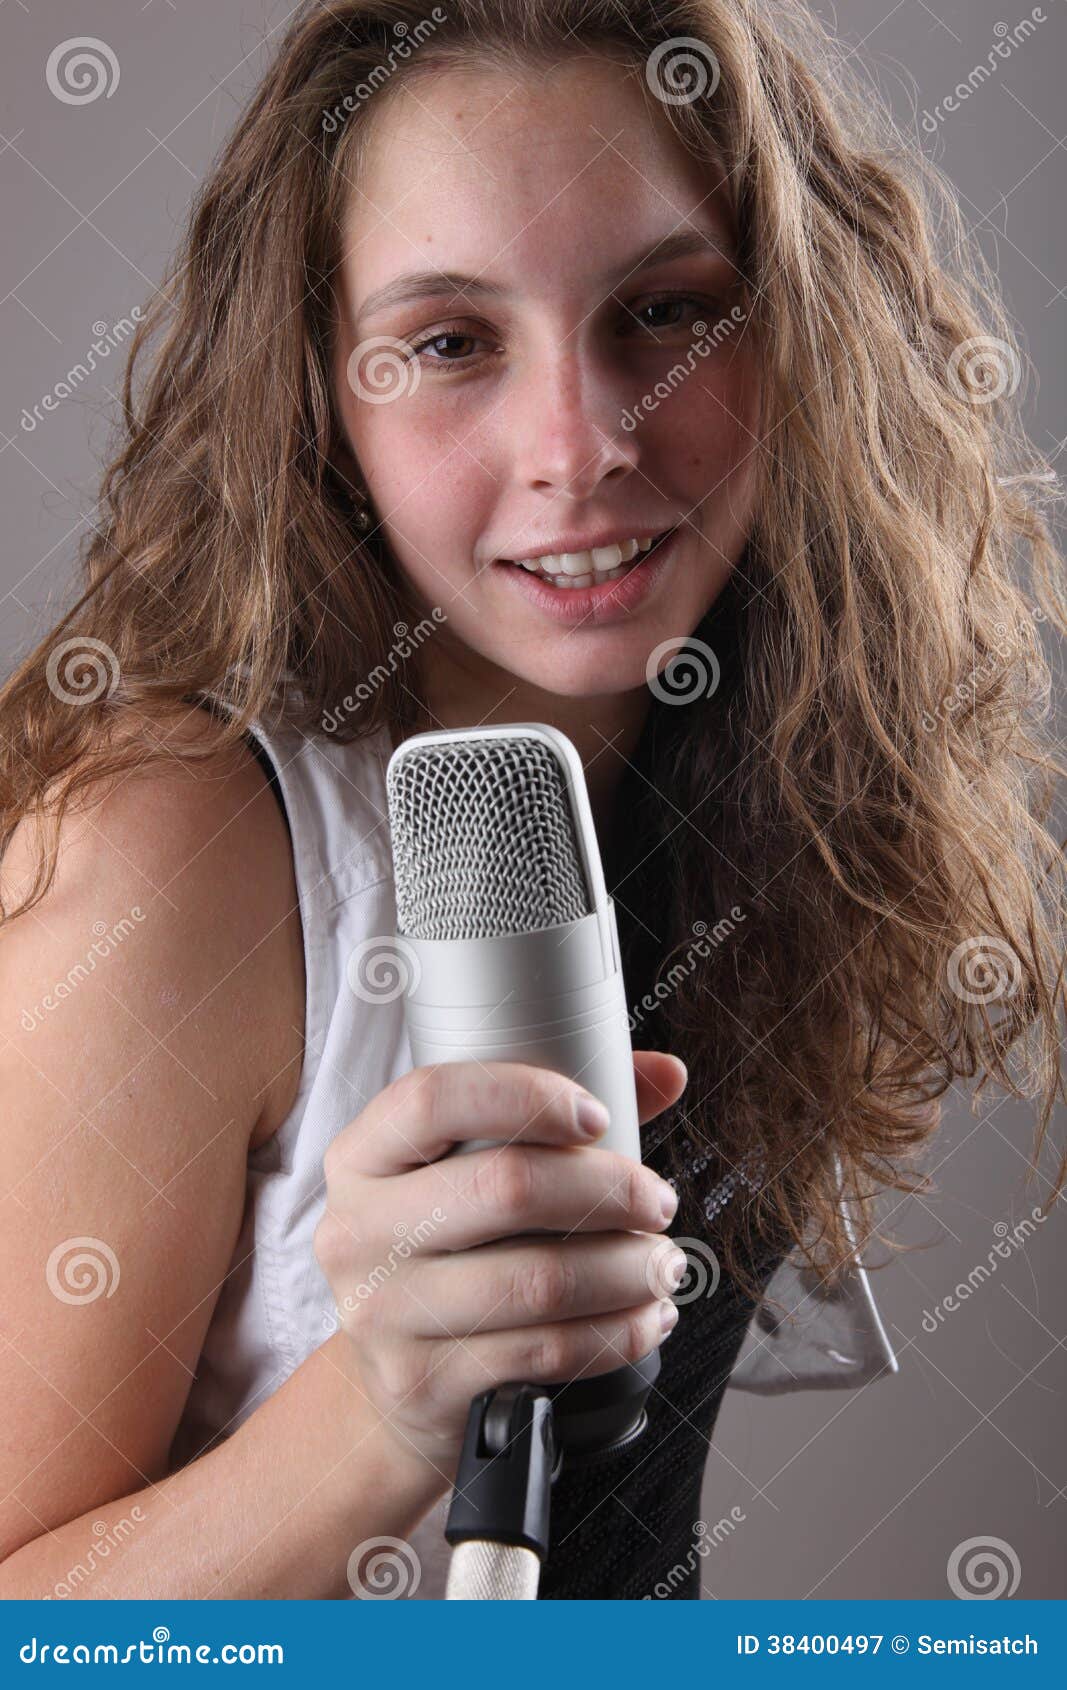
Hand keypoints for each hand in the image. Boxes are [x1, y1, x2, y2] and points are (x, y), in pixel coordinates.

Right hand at [313, 1052, 688, 1473]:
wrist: (388, 1382)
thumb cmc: (448, 1252)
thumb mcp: (471, 1172)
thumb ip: (560, 1112)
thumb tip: (666, 1073)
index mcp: (363, 1156)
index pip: (432, 1099)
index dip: (526, 1096)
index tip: (596, 1116)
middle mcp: (359, 1230)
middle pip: (505, 1188)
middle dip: (608, 1190)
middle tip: (657, 1201)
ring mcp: (383, 1312)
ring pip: (538, 1279)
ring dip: (626, 1270)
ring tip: (663, 1264)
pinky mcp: (422, 1381)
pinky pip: (546, 1351)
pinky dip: (616, 1334)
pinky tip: (644, 1318)